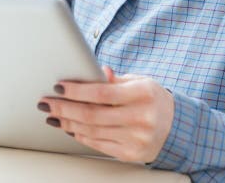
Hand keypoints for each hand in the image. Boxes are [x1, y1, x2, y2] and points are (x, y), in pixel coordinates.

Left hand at [37, 66, 174, 163]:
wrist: (177, 127)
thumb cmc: (153, 99)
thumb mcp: (140, 82)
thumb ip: (116, 79)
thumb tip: (95, 70)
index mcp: (142, 94)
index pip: (102, 93)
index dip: (77, 90)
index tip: (58, 87)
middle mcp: (141, 118)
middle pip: (93, 115)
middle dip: (64, 108)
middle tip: (46, 103)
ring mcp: (137, 139)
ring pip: (92, 131)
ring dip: (68, 123)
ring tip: (54, 116)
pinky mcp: (131, 154)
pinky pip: (99, 145)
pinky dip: (81, 136)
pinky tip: (70, 128)